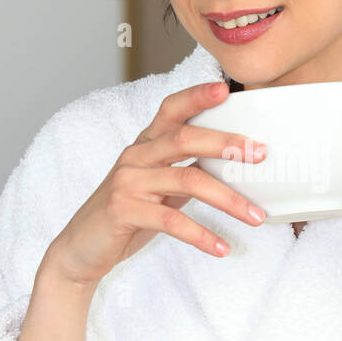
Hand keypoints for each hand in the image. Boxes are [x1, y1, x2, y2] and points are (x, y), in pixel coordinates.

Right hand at [47, 81, 268, 285]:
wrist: (80, 250)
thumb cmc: (125, 215)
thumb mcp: (157, 188)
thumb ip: (185, 173)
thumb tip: (233, 169)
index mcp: (145, 145)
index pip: (171, 109)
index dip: (197, 97)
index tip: (226, 90)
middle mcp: (135, 157)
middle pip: (185, 138)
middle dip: (227, 144)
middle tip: (261, 154)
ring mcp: (127, 182)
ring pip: (188, 179)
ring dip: (228, 199)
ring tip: (256, 216)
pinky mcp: (123, 210)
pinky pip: (171, 221)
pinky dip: (201, 235)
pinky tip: (221, 247)